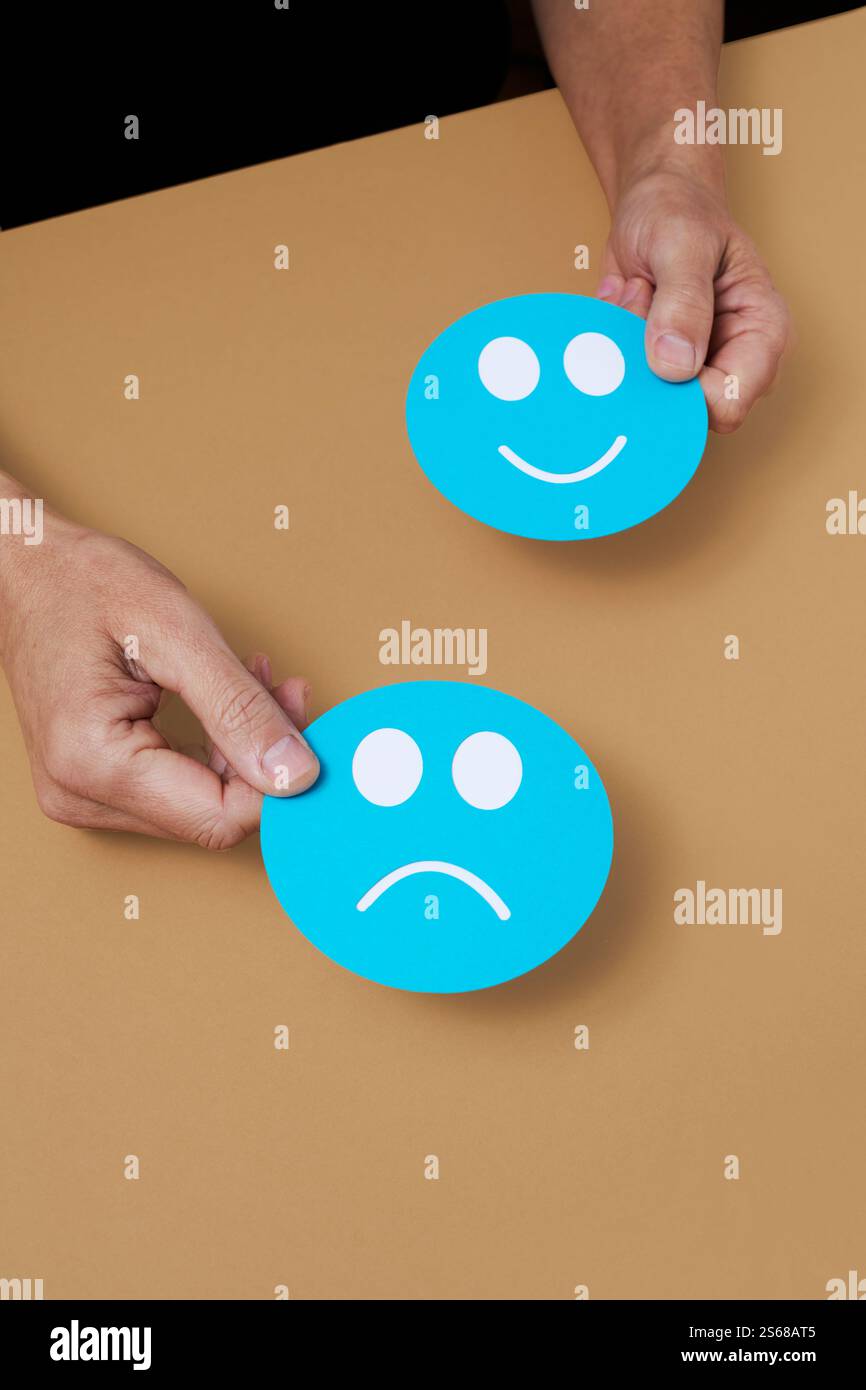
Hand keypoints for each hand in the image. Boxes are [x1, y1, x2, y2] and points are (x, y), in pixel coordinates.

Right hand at [0, 515, 318, 846]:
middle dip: (262, 757)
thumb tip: (296, 774)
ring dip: (242, 748)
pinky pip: (177, 785)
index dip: (276, 781)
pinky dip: (215, 747)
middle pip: (211, 813)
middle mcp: (80, 793)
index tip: (302, 720)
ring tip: (258, 682)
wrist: (27, 569)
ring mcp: (83, 793)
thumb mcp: (177, 631)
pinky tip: (228, 702)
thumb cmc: (83, 583)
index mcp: (92, 762)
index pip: (217, 816)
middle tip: (286, 690)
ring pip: (200, 802)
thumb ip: (238, 707)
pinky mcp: (94, 781)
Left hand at [596, 168, 790, 431]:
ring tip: (635, 292)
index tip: (653, 341)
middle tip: (641, 298)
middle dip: (646, 361)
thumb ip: (683, 302)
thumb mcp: (683, 243)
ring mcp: (695, 369)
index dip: (682, 388)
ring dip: (624, 347)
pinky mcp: (659, 369)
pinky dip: (610, 342)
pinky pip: (624, 381)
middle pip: (683, 410)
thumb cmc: (680, 211)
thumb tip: (676, 364)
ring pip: (646, 398)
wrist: (655, 201)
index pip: (727, 403)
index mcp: (763, 334)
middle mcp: (733, 361)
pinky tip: (623, 301)